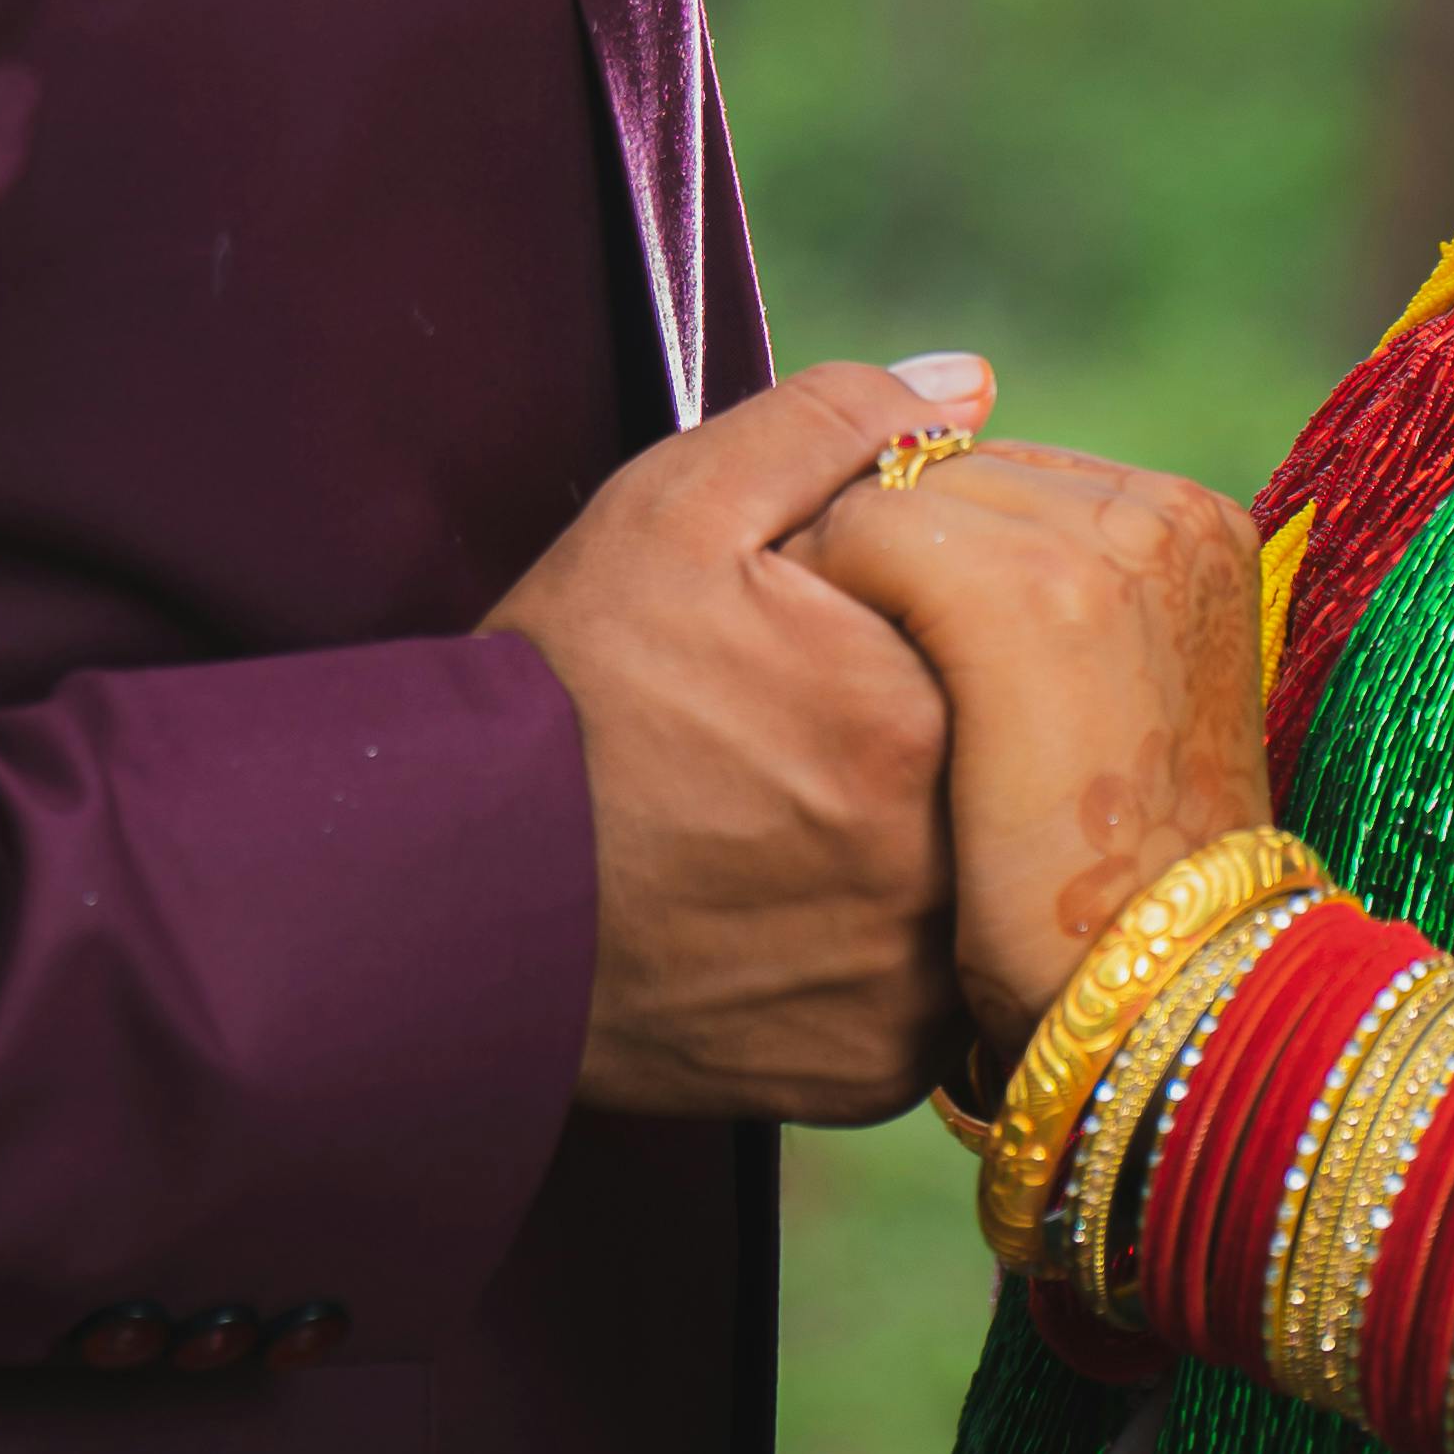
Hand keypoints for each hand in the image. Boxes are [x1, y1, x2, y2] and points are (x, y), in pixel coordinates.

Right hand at [484, 355, 992, 1122]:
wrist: (453, 898)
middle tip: (810, 713)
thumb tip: (972, 385)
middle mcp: (938, 864)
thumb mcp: (677, 507)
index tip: (835, 620)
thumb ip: (838, 422)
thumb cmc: (566, 686)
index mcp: (913, 710)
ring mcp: (914, 985)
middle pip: (1000, 750)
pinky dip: (889, 932)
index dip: (917, 605)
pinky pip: (936, 981)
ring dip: (927, 825)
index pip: (992, 624)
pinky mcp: (879, 1068)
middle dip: (931, 713)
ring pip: (980, 868)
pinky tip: (801, 887)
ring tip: (803, 797)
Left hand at [786, 438, 1268, 1058]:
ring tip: (833, 692)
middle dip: (896, 554)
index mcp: (1199, 524)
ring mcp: (1100, 548)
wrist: (1149, 999)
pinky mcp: (1022, 595)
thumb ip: (1065, 579)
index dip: (938, 558)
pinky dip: (822, 589)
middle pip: (961, 472)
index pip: (1012, 476)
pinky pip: (866, 530)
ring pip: (906, 491)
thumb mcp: (1123, 700)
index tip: (914, 664)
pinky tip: (813, 691)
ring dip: (852, 571)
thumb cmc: (1117, 881)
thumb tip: (968, 416)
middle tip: (861, 681)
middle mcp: (1163, 513)